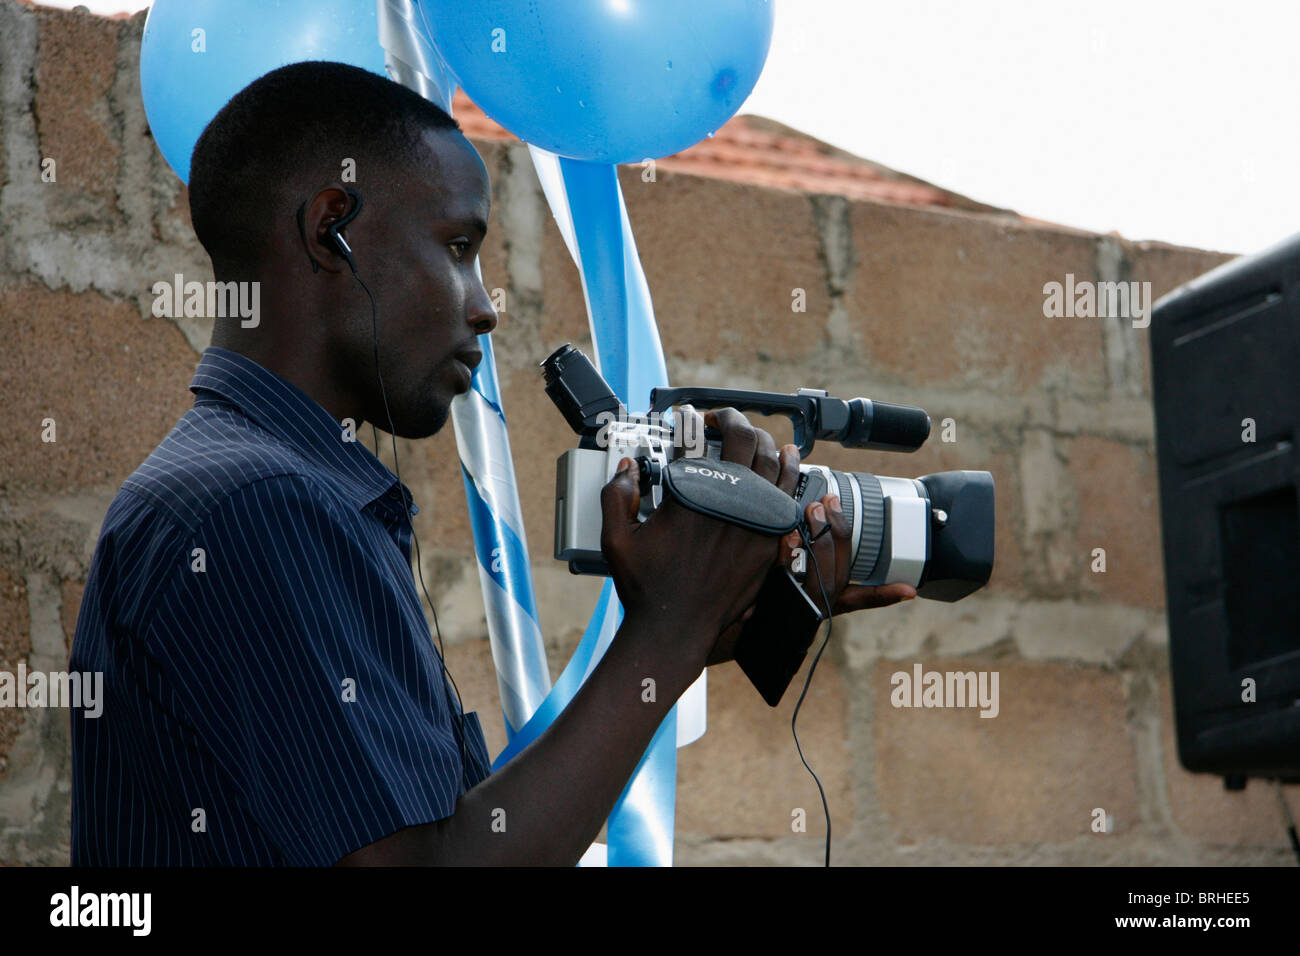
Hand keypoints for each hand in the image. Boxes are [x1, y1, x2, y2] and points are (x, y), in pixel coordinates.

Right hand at [599, 407, 798, 668]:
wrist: (676, 629)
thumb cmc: (646, 588)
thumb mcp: (616, 539)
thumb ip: (617, 496)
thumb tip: (627, 468)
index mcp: (691, 495)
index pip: (695, 439)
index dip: (690, 422)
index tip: (686, 419)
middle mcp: (728, 502)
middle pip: (743, 438)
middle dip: (730, 420)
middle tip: (719, 423)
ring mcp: (755, 520)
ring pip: (773, 460)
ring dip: (762, 439)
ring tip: (752, 435)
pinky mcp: (770, 541)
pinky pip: (790, 495)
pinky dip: (791, 471)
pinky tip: (789, 460)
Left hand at [779, 492, 916, 615]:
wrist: (747, 619)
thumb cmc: (782, 595)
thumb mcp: (811, 586)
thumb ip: (828, 564)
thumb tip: (860, 548)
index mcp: (835, 600)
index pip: (867, 596)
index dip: (888, 594)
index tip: (910, 591)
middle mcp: (822, 603)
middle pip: (840, 570)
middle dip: (838, 532)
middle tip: (828, 500)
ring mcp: (801, 601)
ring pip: (819, 573)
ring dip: (819, 537)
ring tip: (812, 509)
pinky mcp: (777, 594)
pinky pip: (786, 573)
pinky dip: (790, 550)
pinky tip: (790, 531)